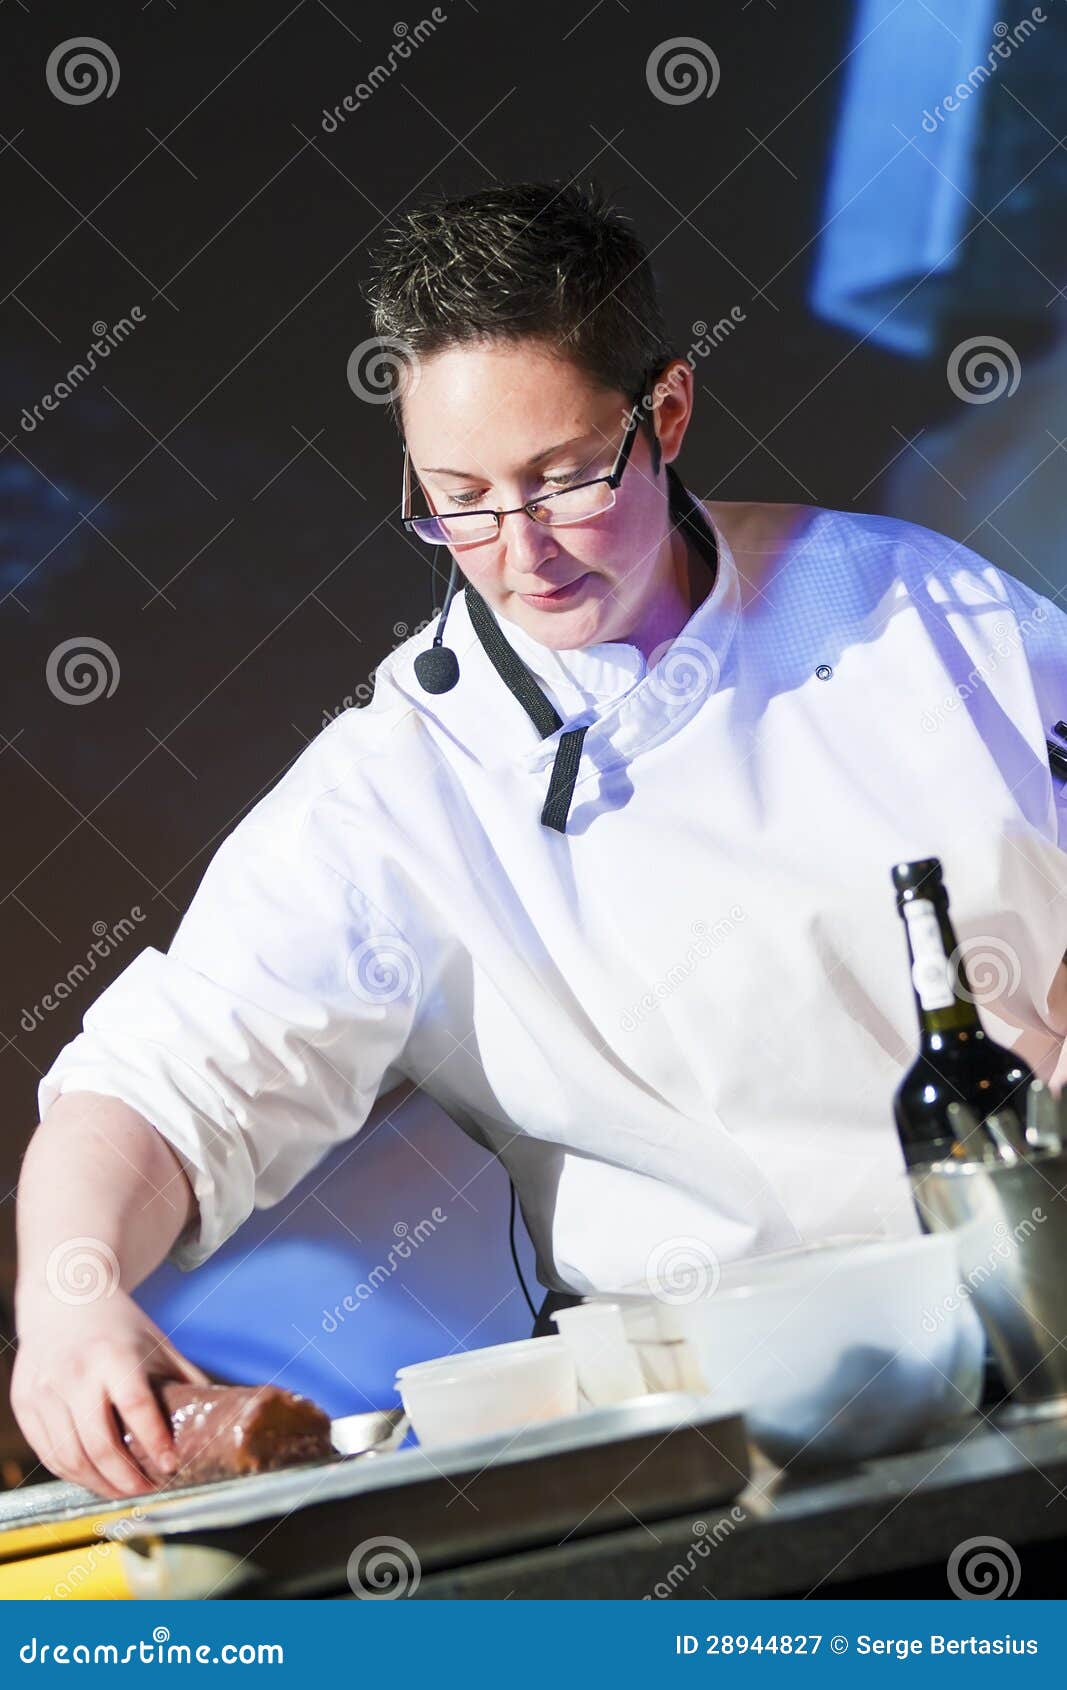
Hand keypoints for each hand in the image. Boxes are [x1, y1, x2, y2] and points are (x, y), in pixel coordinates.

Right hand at [11, 1286, 211, 1499]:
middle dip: (127, 1479)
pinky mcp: (24, 1403)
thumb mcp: (157, 1343)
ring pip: (70, 1457)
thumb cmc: (118, 1324)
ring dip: (100, 1485)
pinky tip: (95, 1479)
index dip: (153, 1441)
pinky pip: (48, 1454)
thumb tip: (219, 1418)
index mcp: (113, 1355)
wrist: (64, 1296)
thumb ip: (184, 1380)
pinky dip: (73, 1475)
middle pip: (99, 1444)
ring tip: (125, 1491)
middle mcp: (75, 1373)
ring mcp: (44, 1390)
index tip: (170, 1465)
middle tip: (149, 1490)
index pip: (135, 1406)